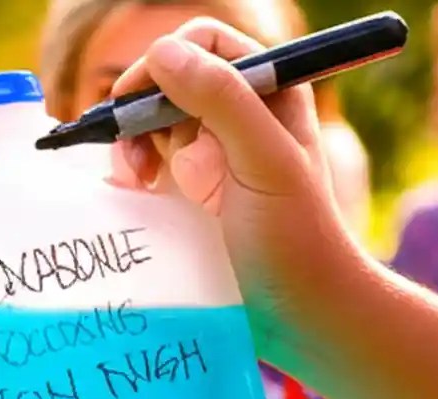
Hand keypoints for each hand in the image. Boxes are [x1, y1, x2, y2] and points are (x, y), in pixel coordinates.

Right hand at [108, 19, 363, 357]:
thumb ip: (220, 99)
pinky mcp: (194, 192)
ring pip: (153, 123)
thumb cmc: (297, 241)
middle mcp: (241, 116)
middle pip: (169, 81)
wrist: (304, 316)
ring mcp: (215, 155)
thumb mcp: (263, 162)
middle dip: (142, 110)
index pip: (205, 44)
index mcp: (269, 93)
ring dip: (134, 145)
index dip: (164, 63)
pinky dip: (133, 172)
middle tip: (134, 155)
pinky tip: (138, 195)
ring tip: (138, 182)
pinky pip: (149, 164)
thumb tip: (160, 53)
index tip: (138, 105)